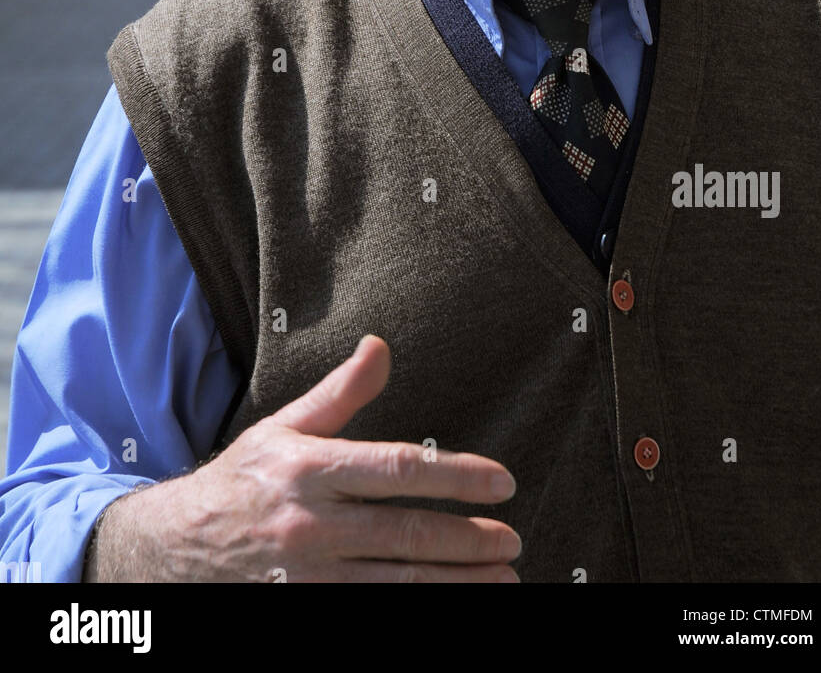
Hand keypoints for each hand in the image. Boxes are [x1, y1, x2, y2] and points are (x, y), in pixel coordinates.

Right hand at [85, 335, 520, 582]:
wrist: (172, 549)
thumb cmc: (240, 481)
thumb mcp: (283, 427)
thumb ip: (340, 392)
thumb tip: (380, 344)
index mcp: (309, 469)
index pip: (396, 468)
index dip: (454, 475)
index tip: (501, 481)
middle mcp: (311, 524)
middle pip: (405, 534)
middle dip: (467, 540)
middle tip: (511, 541)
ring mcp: (307, 577)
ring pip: (396, 584)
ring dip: (455, 585)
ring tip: (502, 582)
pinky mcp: (303, 611)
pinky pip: (372, 614)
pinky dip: (413, 612)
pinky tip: (450, 605)